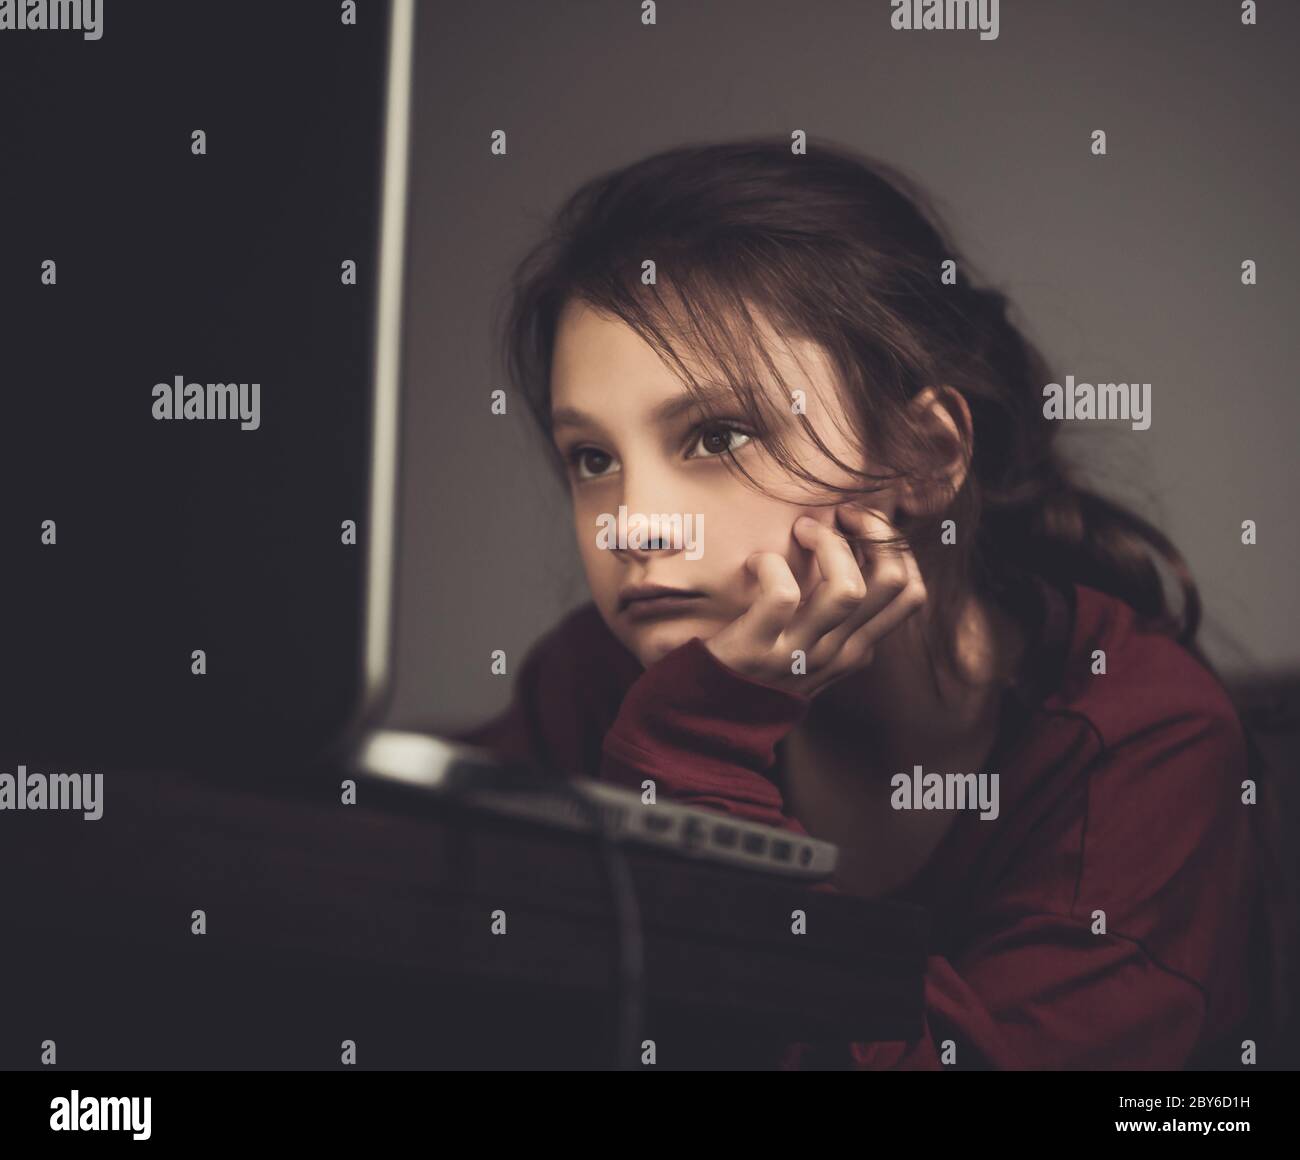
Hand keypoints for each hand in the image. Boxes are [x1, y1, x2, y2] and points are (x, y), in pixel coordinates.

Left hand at [703, 506, 926, 698]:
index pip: (911, 593)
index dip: (896, 547)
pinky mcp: (758, 650)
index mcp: (855, 649)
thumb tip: (852, 550)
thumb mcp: (811, 650)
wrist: (708, 718)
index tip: (861, 526)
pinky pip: (782, 595)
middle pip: (892, 583)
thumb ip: (835, 618)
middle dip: (875, 531)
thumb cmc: (757, 668)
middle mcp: (836, 653)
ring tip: (802, 530)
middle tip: (841, 514)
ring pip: (848, 589)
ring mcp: (799, 654)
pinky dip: (771, 565)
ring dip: (829, 545)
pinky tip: (756, 561)